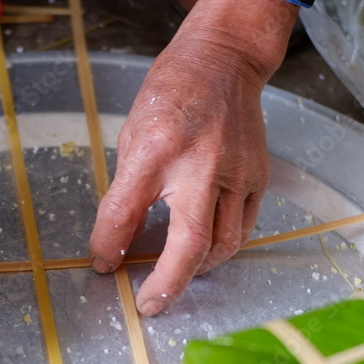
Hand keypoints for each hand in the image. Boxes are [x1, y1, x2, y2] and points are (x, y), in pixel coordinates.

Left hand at [88, 0, 297, 314]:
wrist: (225, 61)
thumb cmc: (172, 95)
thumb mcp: (133, 137)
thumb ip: (125, 192)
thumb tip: (112, 244)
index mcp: (159, 149)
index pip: (127, 211)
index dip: (110, 246)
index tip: (103, 267)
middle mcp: (202, 164)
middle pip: (190, 244)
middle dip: (168, 283)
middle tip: (150, 303)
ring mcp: (237, 172)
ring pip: (223, 245)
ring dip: (197, 271)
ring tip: (176, 276)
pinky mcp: (259, 178)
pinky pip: (244, 229)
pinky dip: (223, 249)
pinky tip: (205, 252)